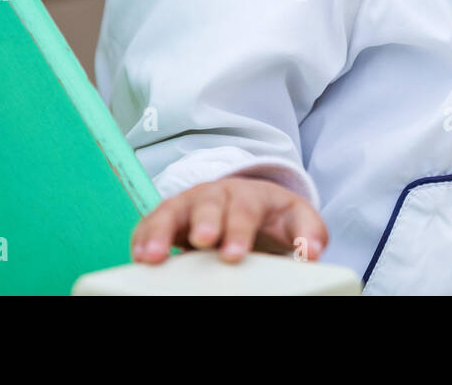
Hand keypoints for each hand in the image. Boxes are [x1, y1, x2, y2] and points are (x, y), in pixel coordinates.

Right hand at [131, 174, 327, 264]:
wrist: (249, 201)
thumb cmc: (272, 215)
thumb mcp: (296, 218)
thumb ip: (308, 232)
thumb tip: (312, 253)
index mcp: (250, 194)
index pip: (245, 209)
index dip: (239, 230)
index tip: (234, 255)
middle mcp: (216, 195)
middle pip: (208, 204)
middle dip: (204, 223)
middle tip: (204, 242)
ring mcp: (189, 204)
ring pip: (171, 211)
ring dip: (161, 232)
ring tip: (152, 256)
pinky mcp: (168, 218)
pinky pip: (150, 224)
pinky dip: (143, 237)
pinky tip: (139, 256)